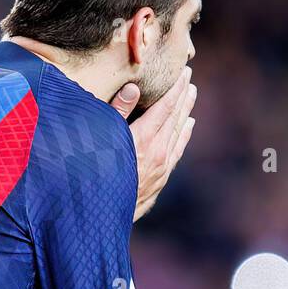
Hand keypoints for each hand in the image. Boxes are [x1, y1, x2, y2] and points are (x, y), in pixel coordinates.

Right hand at [111, 68, 196, 220]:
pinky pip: (178, 151)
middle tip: (189, 78)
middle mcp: (158, 152)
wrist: (103, 217)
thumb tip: (132, 88)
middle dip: (183, 96)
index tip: (184, 72)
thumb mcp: (101, 141)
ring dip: (186, 112)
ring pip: (179, 133)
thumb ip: (117, 114)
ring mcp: (162, 167)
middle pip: (176, 117)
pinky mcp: (161, 179)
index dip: (175, 88)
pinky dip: (184, 135)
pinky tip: (188, 126)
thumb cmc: (96, 176)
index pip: (165, 107)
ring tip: (191, 95)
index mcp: (143, 139)